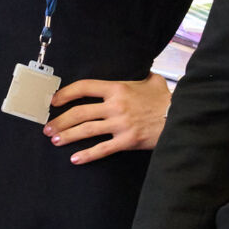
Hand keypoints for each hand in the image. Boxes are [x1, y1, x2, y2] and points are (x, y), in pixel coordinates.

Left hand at [47, 74, 171, 163]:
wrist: (181, 116)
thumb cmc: (164, 99)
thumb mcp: (151, 80)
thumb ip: (138, 75)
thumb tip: (136, 69)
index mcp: (117, 88)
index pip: (84, 87)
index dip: (66, 94)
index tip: (54, 101)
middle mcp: (115, 106)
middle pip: (79, 112)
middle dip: (60, 120)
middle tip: (47, 127)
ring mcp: (120, 124)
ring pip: (86, 130)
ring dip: (67, 136)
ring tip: (55, 140)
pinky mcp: (127, 140)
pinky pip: (102, 149)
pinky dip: (87, 155)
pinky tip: (75, 159)